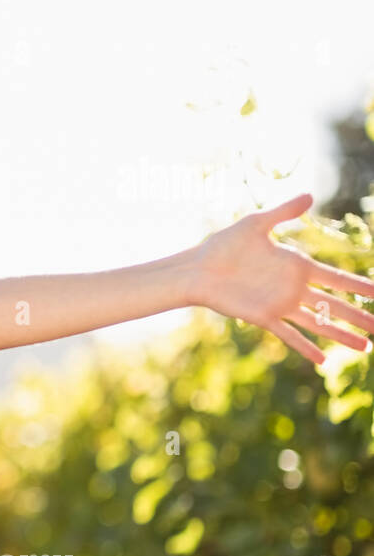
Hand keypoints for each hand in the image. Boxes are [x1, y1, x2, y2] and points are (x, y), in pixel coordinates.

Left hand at [188, 193, 373, 364]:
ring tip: (365, 347)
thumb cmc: (223, 245)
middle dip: (360, 315)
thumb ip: (284, 212)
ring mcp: (280, 305)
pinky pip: (289, 336)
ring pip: (319, 323)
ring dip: (342, 335)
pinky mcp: (263, 318)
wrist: (197, 269)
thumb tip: (311, 194)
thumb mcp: (256, 224)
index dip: (361, 286)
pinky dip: (306, 348)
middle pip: (335, 304)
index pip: (338, 279)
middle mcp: (294, 287)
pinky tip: (322, 361)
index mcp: (297, 265)